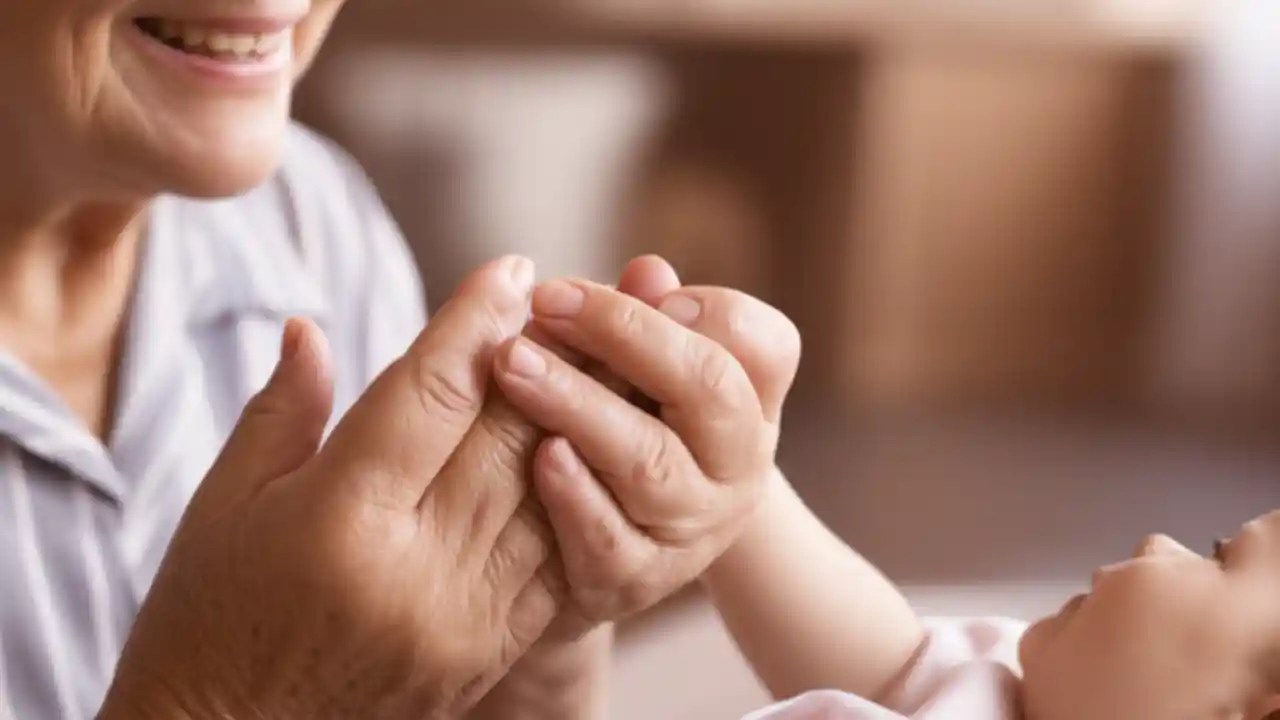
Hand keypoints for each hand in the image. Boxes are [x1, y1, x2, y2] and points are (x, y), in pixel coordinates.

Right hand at [101, 257, 565, 719]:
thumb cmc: (209, 616)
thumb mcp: (221, 506)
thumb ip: (281, 413)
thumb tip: (311, 327)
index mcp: (339, 520)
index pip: (428, 395)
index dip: (473, 322)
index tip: (508, 269)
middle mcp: (416, 569)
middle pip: (504, 434)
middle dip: (542, 354)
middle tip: (566, 298)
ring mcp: (464, 617)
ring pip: (544, 488)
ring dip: (576, 412)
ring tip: (598, 355)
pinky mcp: (490, 650)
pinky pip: (555, 555)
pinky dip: (574, 490)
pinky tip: (590, 441)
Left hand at [491, 273, 800, 630]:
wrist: (614, 548)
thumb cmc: (628, 427)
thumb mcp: (640, 373)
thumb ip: (642, 319)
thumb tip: (647, 272)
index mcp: (750, 400)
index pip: (764, 344)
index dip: (710, 309)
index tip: (641, 284)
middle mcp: (738, 465)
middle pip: (709, 389)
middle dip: (625, 336)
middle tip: (547, 300)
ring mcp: (696, 527)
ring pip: (651, 462)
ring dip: (579, 405)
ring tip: (514, 364)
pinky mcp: (641, 578)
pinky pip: (612, 540)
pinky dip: (575, 495)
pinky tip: (539, 453)